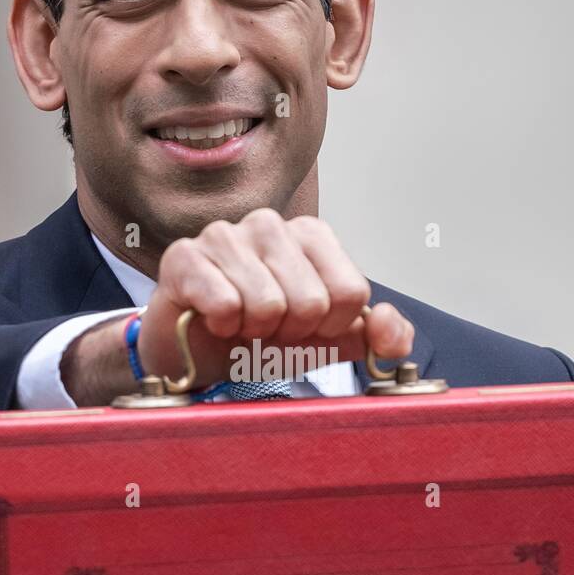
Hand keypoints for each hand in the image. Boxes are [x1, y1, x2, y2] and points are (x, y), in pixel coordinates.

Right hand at [60, 209, 413, 404]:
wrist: (193, 350)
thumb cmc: (260, 336)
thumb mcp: (327, 341)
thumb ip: (374, 336)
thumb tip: (389, 327)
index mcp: (311, 236)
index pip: (352, 293)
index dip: (330, 328)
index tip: (304, 328)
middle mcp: (270, 224)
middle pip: (312, 302)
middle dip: (290, 333)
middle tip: (266, 329)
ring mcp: (225, 235)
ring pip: (267, 305)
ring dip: (254, 332)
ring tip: (239, 324)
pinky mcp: (184, 256)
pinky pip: (224, 304)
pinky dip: (220, 327)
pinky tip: (211, 319)